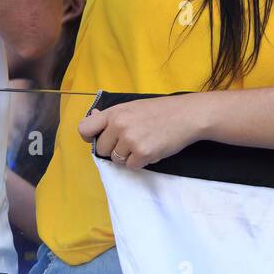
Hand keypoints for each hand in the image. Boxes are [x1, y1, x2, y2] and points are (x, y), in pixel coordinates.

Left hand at [79, 95, 202, 169]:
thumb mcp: (133, 107)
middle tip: (132, 140)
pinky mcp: (143, 154)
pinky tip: (152, 148)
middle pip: (102, 149)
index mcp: (115, 112)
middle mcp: (119, 125)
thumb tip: (94, 116)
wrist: (188, 115)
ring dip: (129, 156)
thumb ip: (113, 115)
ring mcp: (130, 140)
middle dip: (114, 149)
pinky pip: (132, 166)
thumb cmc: (161, 110)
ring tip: (145, 142)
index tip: (101, 138)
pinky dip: (141, 161)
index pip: (85, 129)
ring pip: (117, 159)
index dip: (90, 137)